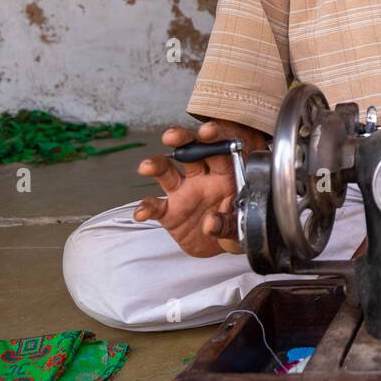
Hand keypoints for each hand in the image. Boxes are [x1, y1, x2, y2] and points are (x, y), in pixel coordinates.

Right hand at [133, 120, 266, 256]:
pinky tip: (141, 212)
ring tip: (147, 167)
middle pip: (189, 152)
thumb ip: (226, 224)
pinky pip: (154, 207)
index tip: (208, 130)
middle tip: (171, 136)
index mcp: (223, 176)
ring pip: (166, 172)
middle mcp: (201, 179)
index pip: (219, 151)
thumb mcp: (238, 226)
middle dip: (180, 139)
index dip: (213, 138)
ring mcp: (182, 194)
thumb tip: (210, 223)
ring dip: (155, 165)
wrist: (220, 250)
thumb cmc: (233, 228)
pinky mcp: (169, 212)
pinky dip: (146, 208)